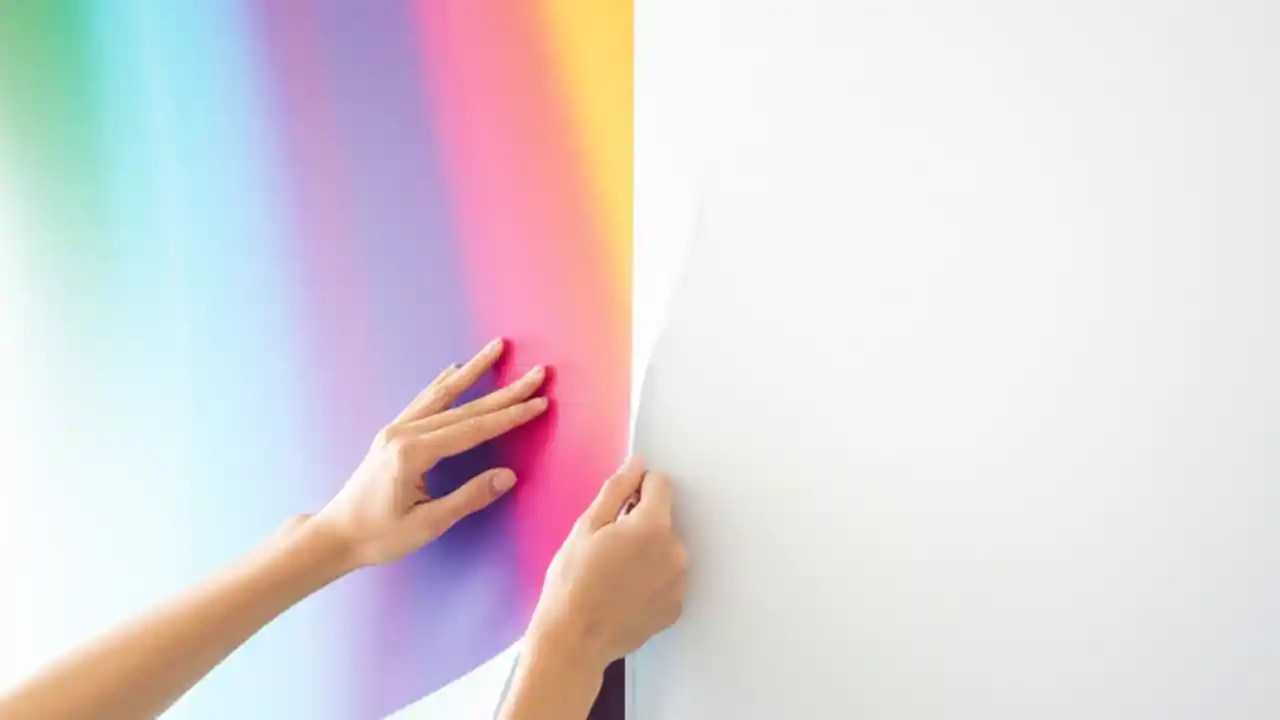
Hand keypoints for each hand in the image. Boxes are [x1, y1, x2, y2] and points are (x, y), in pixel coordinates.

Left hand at [314, 338, 547, 566]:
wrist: (335, 535)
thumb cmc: (379, 536)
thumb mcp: (427, 525)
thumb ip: (468, 498)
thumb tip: (508, 475)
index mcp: (413, 452)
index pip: (474, 429)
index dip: (510, 416)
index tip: (539, 402)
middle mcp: (405, 432)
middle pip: (465, 407)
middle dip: (505, 390)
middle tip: (537, 372)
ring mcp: (396, 429)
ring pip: (443, 394)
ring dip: (474, 370)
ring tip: (497, 347)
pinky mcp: (392, 434)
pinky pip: (424, 401)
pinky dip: (443, 383)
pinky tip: (455, 369)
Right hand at [524, 458, 688, 673]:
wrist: (573, 640)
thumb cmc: (572, 582)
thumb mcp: (587, 526)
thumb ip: (617, 489)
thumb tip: (637, 465)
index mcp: (653, 526)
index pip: (661, 484)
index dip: (638, 488)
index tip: (620, 506)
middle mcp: (676, 552)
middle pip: (664, 520)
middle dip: (641, 525)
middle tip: (608, 548)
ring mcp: (679, 582)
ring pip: (666, 550)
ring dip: (648, 553)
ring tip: (615, 574)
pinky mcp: (676, 606)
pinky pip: (667, 579)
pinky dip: (652, 581)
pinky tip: (625, 592)